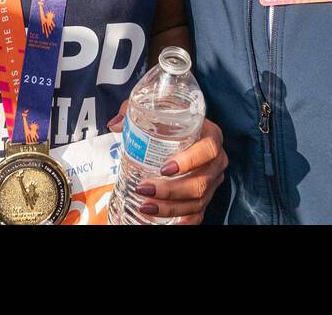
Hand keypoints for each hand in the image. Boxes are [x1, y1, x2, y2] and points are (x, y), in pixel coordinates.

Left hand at [107, 106, 225, 225]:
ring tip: (145, 206)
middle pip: (201, 182)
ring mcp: (213, 180)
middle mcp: (216, 160)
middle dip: (171, 191)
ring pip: (198, 201)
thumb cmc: (171, 121)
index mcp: (210, 135)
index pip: (209, 149)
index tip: (164, 169)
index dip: (190, 161)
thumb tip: (115, 125)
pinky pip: (199, 213)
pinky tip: (165, 222)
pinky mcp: (206, 195)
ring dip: (171, 208)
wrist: (185, 130)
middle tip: (144, 189)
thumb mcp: (155, 111)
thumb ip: (135, 113)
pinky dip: (184, 221)